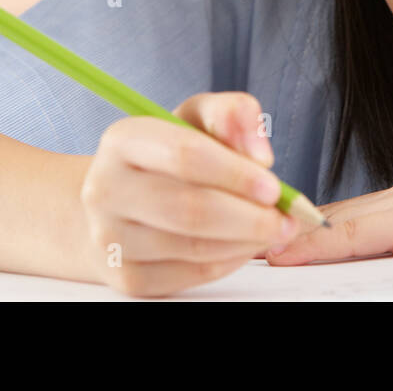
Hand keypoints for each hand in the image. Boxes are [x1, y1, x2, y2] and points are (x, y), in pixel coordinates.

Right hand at [79, 91, 302, 296]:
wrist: (119, 201)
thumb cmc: (166, 157)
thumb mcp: (197, 119)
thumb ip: (232, 115)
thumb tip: (260, 152)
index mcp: (124, 139)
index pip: (185, 156)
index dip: (236, 174)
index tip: (273, 187)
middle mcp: (106, 188)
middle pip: (189, 210)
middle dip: (250, 218)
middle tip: (285, 219)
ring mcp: (110, 237)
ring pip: (192, 248)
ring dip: (245, 242)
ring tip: (271, 230)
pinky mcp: (123, 276)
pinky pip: (189, 276)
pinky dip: (227, 263)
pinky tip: (242, 246)